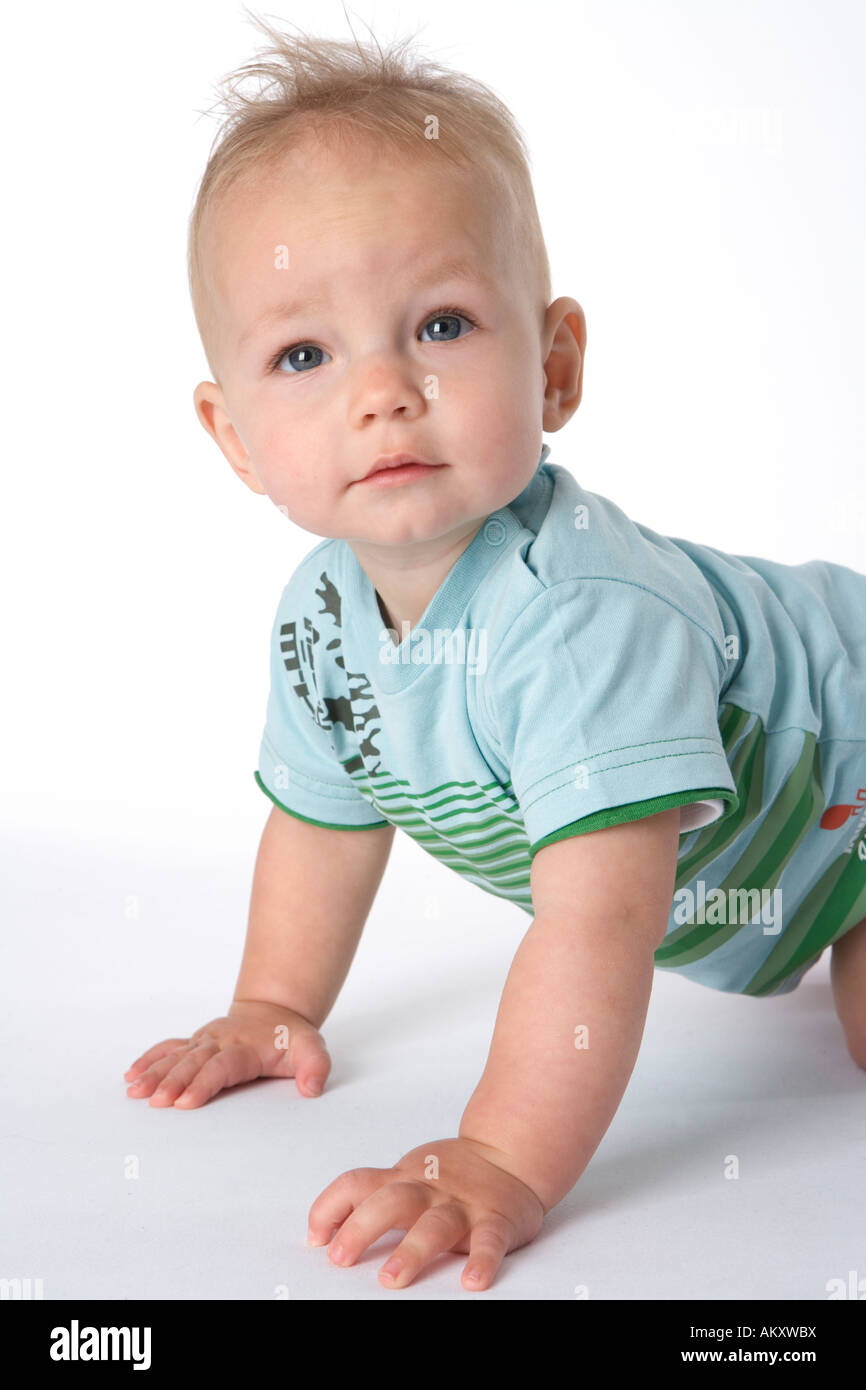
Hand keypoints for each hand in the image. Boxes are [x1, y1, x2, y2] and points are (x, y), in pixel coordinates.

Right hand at [123, 1000, 330, 1106]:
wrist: (275, 1011)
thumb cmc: (292, 1038)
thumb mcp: (313, 1049)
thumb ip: (315, 1067)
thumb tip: (312, 1088)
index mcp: (245, 1048)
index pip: (221, 1067)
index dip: (203, 1084)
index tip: (185, 1102)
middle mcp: (220, 1042)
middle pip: (193, 1063)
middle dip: (173, 1082)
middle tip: (155, 1102)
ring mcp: (204, 1041)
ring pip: (176, 1056)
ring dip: (154, 1072)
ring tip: (134, 1090)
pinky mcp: (195, 1042)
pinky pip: (169, 1048)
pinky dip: (150, 1059)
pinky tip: (132, 1074)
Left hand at [306, 1136, 545, 1290]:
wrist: (510, 1155)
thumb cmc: (451, 1176)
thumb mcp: (408, 1176)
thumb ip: (372, 1197)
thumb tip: (321, 1232)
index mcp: (404, 1178)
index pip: (357, 1183)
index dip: (331, 1206)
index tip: (315, 1238)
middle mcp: (429, 1189)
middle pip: (391, 1201)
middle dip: (361, 1228)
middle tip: (340, 1258)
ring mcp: (463, 1205)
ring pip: (435, 1225)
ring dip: (411, 1251)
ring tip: (391, 1279)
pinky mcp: (496, 1220)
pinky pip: (490, 1240)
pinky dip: (483, 1260)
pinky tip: (473, 1281)